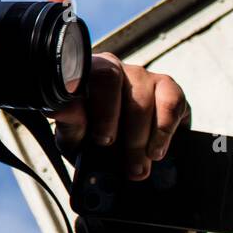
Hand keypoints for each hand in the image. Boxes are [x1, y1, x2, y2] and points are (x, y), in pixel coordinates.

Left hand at [43, 0, 191, 180]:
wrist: (110, 152)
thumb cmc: (87, 138)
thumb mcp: (73, 137)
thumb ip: (69, 121)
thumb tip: (60, 107)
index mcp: (86, 74)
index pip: (100, 77)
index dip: (106, 110)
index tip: (104, 141)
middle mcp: (114, 67)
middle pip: (126, 90)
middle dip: (127, 133)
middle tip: (128, 166)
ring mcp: (143, 75)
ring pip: (147, 99)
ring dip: (146, 137)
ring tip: (141, 165)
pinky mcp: (168, 88)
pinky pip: (173, 102)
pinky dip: (166, 130)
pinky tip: (156, 150)